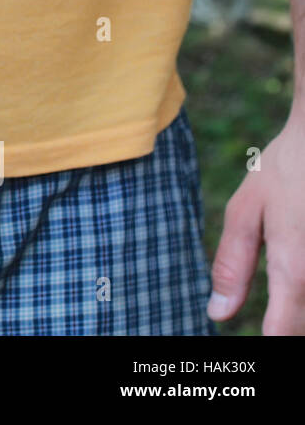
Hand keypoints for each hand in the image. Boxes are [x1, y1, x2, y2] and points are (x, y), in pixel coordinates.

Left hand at [207, 111, 304, 333]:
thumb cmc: (288, 168)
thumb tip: (217, 313)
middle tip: (271, 306)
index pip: (284, 333)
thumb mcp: (247, 210)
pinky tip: (298, 270)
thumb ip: (232, 265)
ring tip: (286, 281)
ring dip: (301, 309)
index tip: (259, 341)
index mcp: (296, 267)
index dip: (270, 345)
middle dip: (289, 328)